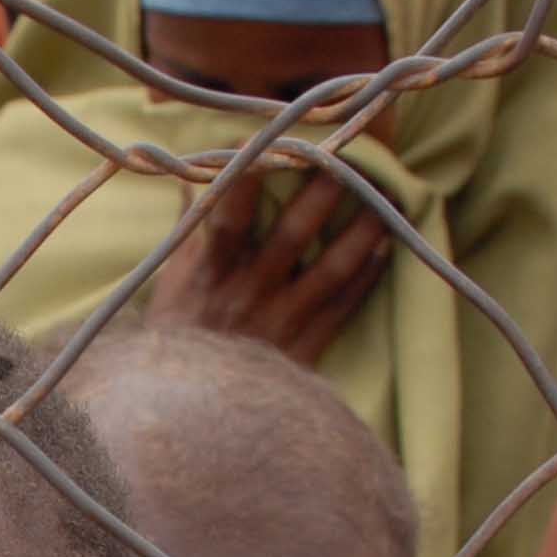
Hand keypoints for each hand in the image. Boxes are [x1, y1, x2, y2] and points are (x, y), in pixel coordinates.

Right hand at [139, 161, 392, 369]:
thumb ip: (186, 230)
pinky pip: (342, 308)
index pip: (227, 219)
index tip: (259, 138)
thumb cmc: (176, 341)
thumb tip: (191, 176)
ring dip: (360, 231)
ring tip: (387, 198)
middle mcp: (248, 295)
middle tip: (350, 154)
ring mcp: (280, 323)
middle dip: (321, 192)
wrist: (185, 418)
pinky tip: (385, 247)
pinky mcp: (303, 351)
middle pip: (291, 236)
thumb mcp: (168, 284)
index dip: (243, 178)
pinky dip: (365, 277)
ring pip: (329, 270)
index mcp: (209, 276)